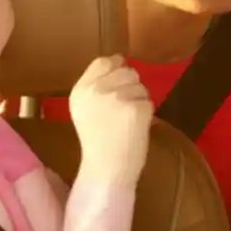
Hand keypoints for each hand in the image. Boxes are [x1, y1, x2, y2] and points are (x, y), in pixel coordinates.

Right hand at [69, 55, 152, 186]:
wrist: (107, 170)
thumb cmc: (98, 141)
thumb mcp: (85, 108)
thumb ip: (97, 85)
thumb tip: (120, 60)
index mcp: (81, 90)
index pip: (103, 61)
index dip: (116, 67)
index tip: (119, 82)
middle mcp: (96, 90)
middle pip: (127, 70)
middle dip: (131, 86)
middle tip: (123, 111)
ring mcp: (117, 98)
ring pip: (141, 86)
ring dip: (140, 101)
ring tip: (127, 122)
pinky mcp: (136, 108)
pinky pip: (149, 102)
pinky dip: (147, 114)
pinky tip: (135, 128)